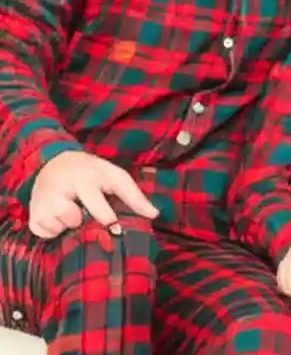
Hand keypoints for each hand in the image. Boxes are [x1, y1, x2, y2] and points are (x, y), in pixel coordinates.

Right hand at [29, 151, 158, 238]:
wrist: (55, 162)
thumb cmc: (91, 173)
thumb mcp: (114, 177)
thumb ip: (134, 196)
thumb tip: (154, 214)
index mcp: (85, 177)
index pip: (96, 203)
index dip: (106, 217)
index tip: (112, 222)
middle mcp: (60, 187)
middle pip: (72, 218)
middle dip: (82, 220)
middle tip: (85, 213)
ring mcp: (42, 199)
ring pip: (57, 226)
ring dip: (68, 224)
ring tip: (72, 211)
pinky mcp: (32, 212)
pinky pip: (43, 232)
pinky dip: (52, 230)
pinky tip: (59, 218)